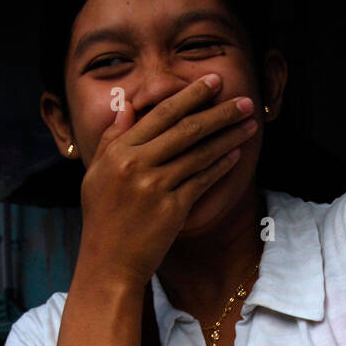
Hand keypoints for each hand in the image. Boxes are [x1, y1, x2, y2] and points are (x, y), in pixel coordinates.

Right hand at [77, 75, 258, 289]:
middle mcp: (136, 164)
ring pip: (199, 152)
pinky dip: (221, 165)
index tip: (213, 82)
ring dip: (228, 136)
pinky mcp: (173, 209)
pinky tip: (236, 154)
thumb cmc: (103, 219)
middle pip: (186, 128)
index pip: (161, 114)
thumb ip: (111, 138)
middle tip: (244, 100)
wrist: (109, 263)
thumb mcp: (96, 174)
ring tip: (249, 125)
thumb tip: (128, 106)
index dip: (191, 95)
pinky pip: (203, 180)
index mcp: (118, 151)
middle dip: (219, 111)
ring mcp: (155, 186)